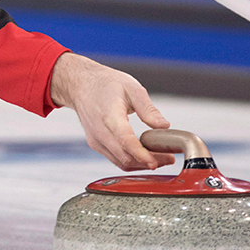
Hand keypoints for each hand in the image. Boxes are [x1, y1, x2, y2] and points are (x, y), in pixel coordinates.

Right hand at [49, 53, 173, 170]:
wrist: (80, 85)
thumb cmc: (105, 84)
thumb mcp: (131, 87)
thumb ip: (148, 109)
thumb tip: (164, 126)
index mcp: (109, 115)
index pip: (125, 141)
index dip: (141, 154)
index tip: (157, 162)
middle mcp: (100, 131)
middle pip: (125, 157)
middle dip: (149, 162)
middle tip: (169, 159)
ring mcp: (96, 140)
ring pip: (121, 162)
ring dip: (141, 165)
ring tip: (161, 159)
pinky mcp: (96, 144)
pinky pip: (115, 159)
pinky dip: (132, 161)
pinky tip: (145, 155)